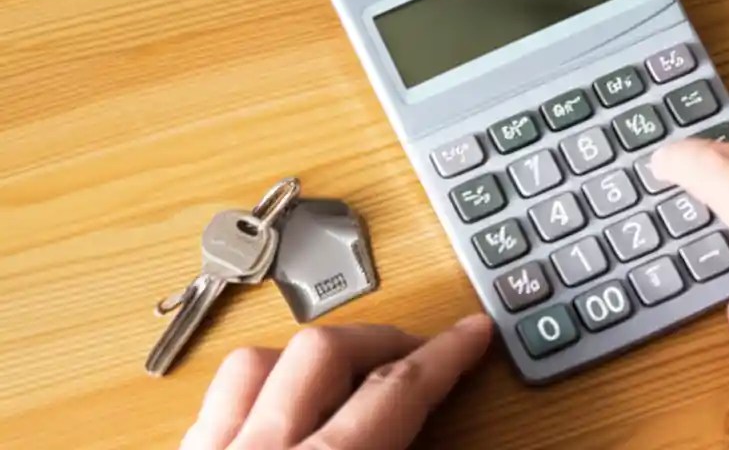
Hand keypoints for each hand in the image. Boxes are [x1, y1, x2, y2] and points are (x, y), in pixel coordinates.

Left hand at [180, 316, 490, 449]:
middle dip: (381, 341)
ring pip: (256, 363)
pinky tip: (278, 411)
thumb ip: (407, 448)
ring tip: (346, 375)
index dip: (446, 354)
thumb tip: (430, 423)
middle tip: (420, 356)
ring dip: (310, 357)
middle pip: (326, 352)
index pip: (398, 389)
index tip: (472, 333)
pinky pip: (214, 405)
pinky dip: (256, 392)